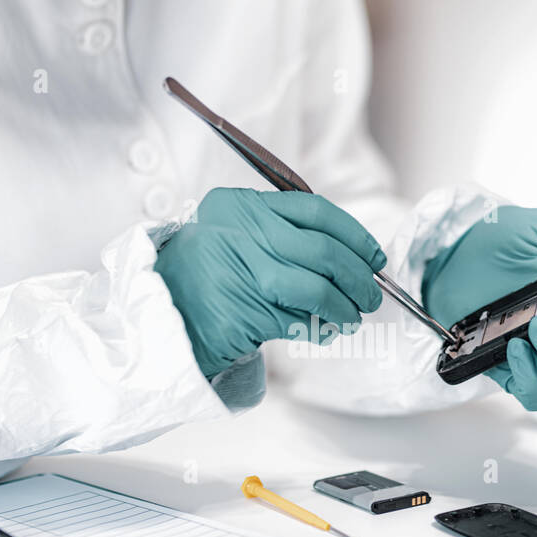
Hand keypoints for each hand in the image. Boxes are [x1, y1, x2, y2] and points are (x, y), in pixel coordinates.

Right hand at [155, 188, 385, 377]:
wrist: (162, 317)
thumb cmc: (202, 280)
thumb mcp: (233, 238)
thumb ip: (283, 237)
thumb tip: (352, 256)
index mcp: (239, 206)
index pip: (315, 211)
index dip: (354, 235)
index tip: (373, 256)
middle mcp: (240, 233)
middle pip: (323, 250)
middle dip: (359, 276)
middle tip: (372, 294)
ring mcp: (241, 272)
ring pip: (317, 288)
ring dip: (345, 307)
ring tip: (351, 317)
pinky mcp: (245, 312)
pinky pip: (300, 320)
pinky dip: (321, 328)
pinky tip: (324, 330)